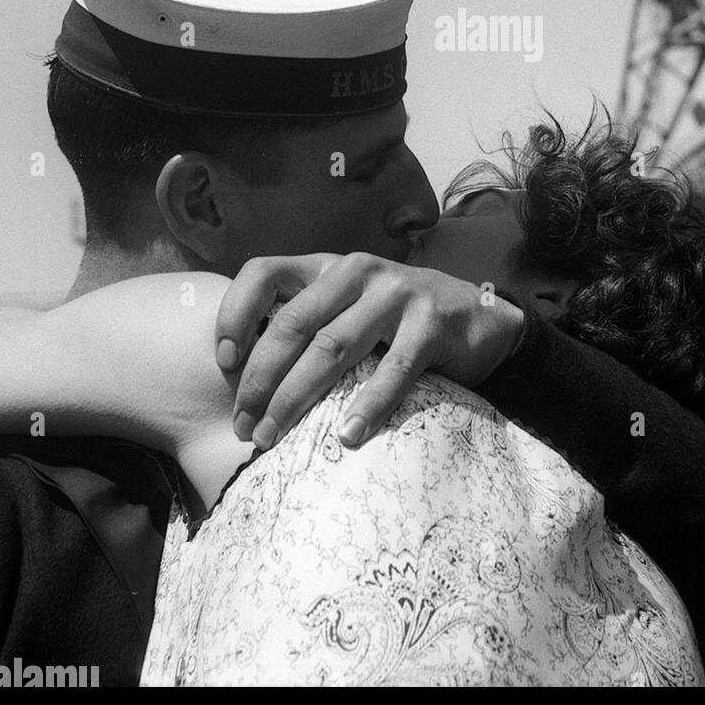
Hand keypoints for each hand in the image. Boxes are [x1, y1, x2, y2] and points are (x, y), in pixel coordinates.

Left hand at [214, 252, 525, 451]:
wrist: (481, 318)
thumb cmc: (399, 322)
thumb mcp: (349, 308)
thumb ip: (308, 324)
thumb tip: (241, 379)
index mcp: (328, 267)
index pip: (265, 272)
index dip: (235, 313)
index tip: (222, 363)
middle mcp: (357, 270)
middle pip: (293, 322)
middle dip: (261, 378)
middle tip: (244, 425)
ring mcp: (397, 292)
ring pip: (333, 347)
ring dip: (297, 396)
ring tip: (273, 437)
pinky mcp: (432, 321)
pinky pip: (393, 368)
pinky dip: (368, 404)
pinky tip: (348, 435)